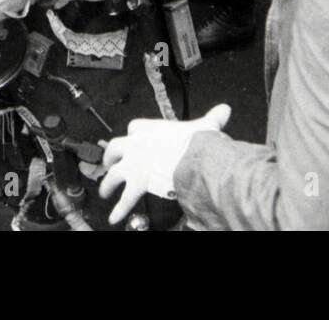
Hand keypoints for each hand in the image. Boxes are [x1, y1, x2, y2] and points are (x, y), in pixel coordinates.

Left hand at [98, 104, 231, 224]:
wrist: (190, 158)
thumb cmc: (195, 143)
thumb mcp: (204, 127)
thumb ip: (212, 118)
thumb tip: (224, 110)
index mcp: (151, 130)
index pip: (135, 127)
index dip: (134, 134)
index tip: (133, 138)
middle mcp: (137, 146)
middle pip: (114, 148)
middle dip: (109, 156)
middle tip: (108, 162)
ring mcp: (134, 164)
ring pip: (113, 174)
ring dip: (107, 184)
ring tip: (104, 192)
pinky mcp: (137, 183)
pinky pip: (125, 199)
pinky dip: (119, 209)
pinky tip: (114, 217)